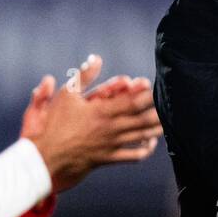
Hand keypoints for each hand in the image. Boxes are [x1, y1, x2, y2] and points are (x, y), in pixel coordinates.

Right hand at [20, 55, 162, 191]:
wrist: (47, 157)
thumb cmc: (54, 124)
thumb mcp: (66, 95)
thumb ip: (83, 76)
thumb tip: (96, 58)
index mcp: (102, 111)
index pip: (133, 101)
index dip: (148, 94)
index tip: (155, 87)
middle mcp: (111, 128)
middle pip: (144, 118)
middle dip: (158, 110)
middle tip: (170, 103)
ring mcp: (112, 144)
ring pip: (142, 136)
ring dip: (157, 128)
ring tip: (168, 119)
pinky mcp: (109, 158)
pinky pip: (134, 156)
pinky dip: (146, 150)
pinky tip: (151, 143)